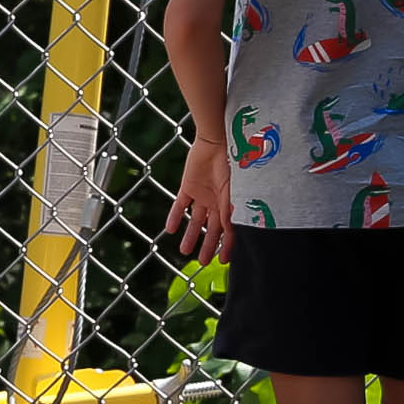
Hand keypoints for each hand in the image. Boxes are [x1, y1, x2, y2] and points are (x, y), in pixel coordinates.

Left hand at [164, 138, 235, 264]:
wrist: (217, 141)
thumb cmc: (233, 164)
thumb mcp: (234, 191)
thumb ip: (230, 210)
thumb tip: (231, 232)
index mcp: (231, 204)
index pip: (230, 231)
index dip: (228, 246)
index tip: (223, 261)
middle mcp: (217, 202)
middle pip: (212, 229)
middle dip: (208, 246)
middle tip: (203, 262)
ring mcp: (202, 195)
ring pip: (195, 220)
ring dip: (191, 236)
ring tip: (184, 251)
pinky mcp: (188, 187)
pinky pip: (180, 205)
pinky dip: (175, 216)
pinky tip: (169, 229)